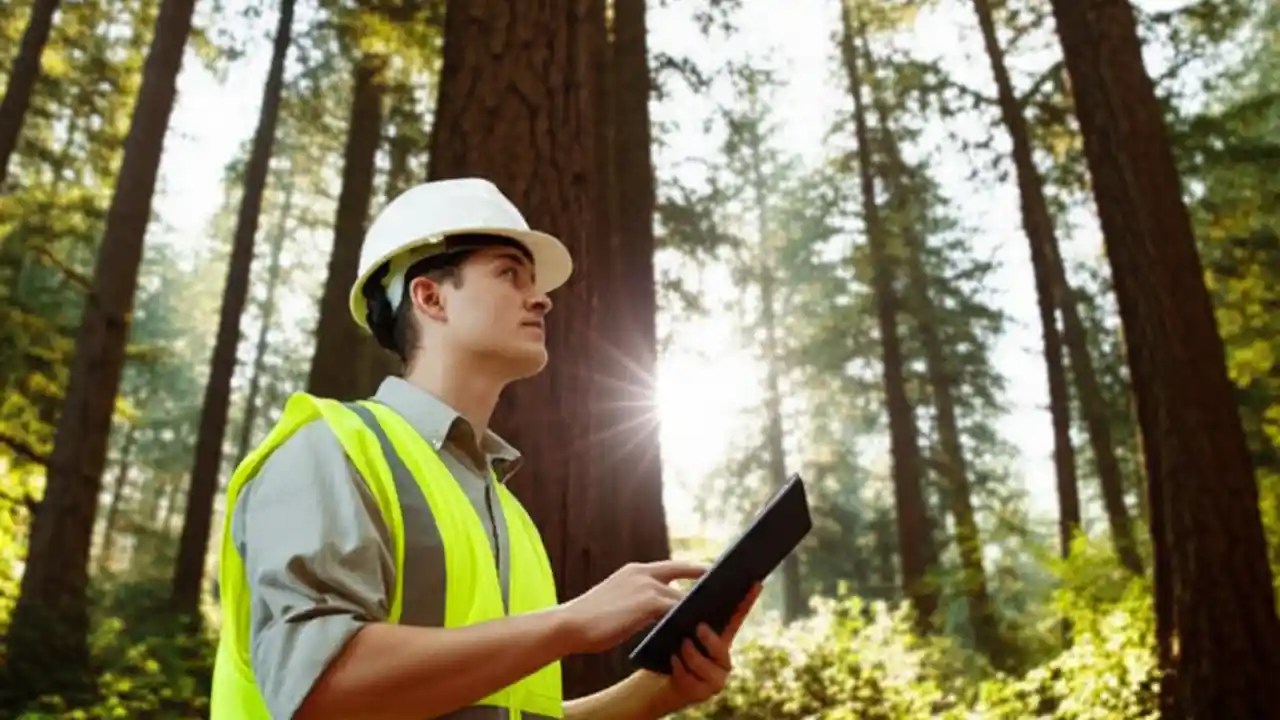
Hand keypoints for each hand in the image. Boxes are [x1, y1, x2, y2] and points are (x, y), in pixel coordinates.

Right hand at [557, 560, 706, 654]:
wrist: (571, 625)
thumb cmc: (591, 621)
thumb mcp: (618, 603)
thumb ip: (639, 601)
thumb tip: (660, 611)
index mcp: (635, 571)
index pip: (672, 567)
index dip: (692, 570)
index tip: (710, 572)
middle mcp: (642, 573)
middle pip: (684, 575)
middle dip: (704, 582)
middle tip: (727, 588)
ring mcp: (646, 586)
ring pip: (682, 595)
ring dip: (699, 605)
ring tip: (718, 612)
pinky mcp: (648, 603)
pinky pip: (677, 610)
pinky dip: (689, 618)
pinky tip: (700, 628)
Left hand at [643, 583, 761, 717]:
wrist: (660, 680)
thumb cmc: (673, 649)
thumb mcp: (680, 629)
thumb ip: (690, 617)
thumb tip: (688, 599)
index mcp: (720, 638)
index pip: (737, 618)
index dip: (747, 602)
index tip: (756, 583)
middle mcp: (722, 659)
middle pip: (722, 650)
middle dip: (711, 640)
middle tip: (698, 627)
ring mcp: (715, 678)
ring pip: (707, 669)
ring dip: (694, 656)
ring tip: (681, 645)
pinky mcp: (700, 693)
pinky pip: (692, 682)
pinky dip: (680, 671)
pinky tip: (673, 661)